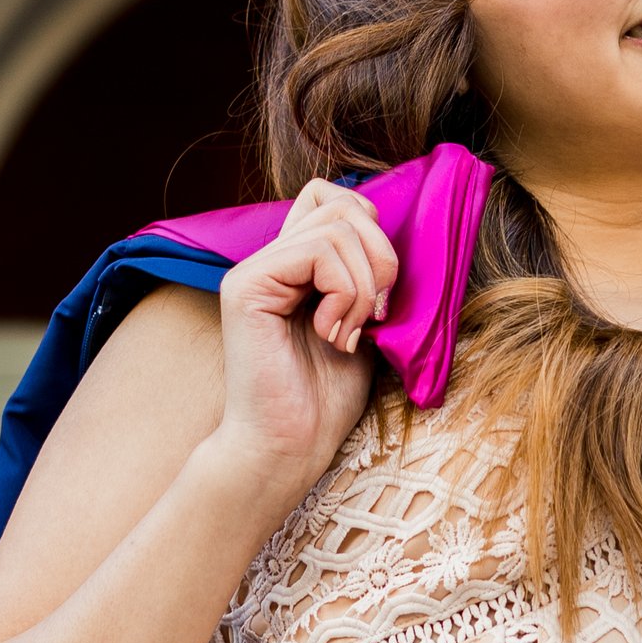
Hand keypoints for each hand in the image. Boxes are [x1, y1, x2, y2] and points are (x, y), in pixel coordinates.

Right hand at [210, 177, 399, 500]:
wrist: (290, 446)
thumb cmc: (325, 397)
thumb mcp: (365, 321)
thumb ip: (368, 274)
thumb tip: (394, 233)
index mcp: (295, 263)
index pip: (333, 196)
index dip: (370, 226)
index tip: (382, 289)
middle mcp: (271, 258)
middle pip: (343, 205)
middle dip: (380, 258)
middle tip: (376, 316)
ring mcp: (254, 269)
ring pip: (337, 226)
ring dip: (364, 286)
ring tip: (350, 332)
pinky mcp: (247, 285)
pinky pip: (318, 252)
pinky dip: (344, 293)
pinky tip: (331, 333)